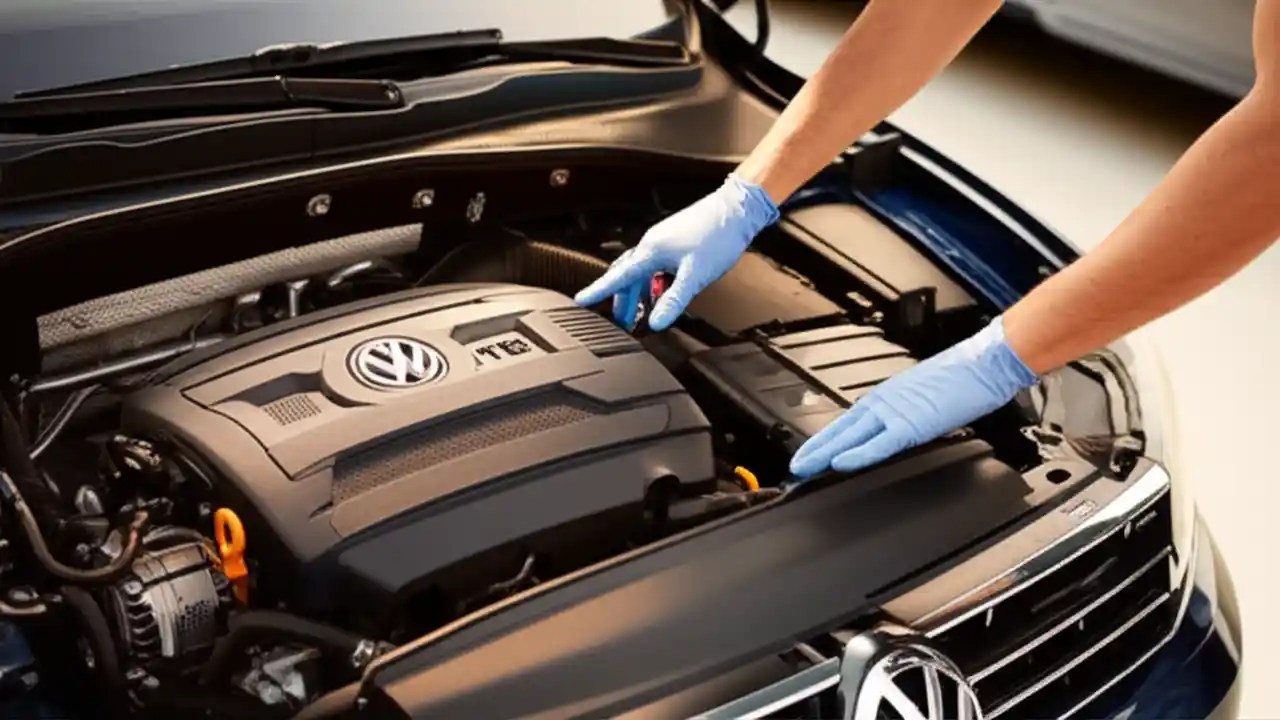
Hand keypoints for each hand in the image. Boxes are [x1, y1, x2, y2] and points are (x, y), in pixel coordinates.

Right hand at [574, 175, 778, 330]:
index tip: (582, 300)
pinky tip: (662, 290)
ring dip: (638, 290)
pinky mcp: (675, 240)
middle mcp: (652, 243)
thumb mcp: (695, 276)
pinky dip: (652, 280)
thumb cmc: (718, 235)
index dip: (599, 290)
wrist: (738, 209)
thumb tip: (657, 322)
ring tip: (641, 311)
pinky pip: (654, 264)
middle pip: (627, 275)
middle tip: (621, 319)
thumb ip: (674, 301)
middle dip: (622, 298)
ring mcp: (663, 240)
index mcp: (651, 251)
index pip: (618, 276)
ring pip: (641, 270)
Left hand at [789, 317, 1037, 476]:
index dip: (827, 439)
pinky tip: (840, 463)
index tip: (810, 452)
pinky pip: (879, 443)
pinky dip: (858, 454)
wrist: (986, 361)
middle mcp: (886, 401)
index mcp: (889, 397)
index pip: (849, 422)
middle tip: (795, 465)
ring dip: (824, 453)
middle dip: (815, 449)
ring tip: (804, 467)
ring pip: (851, 436)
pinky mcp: (911, 422)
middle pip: (841, 429)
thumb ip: (909, 415)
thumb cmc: (966, 380)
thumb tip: (903, 430)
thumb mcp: (928, 400)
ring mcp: (896, 411)